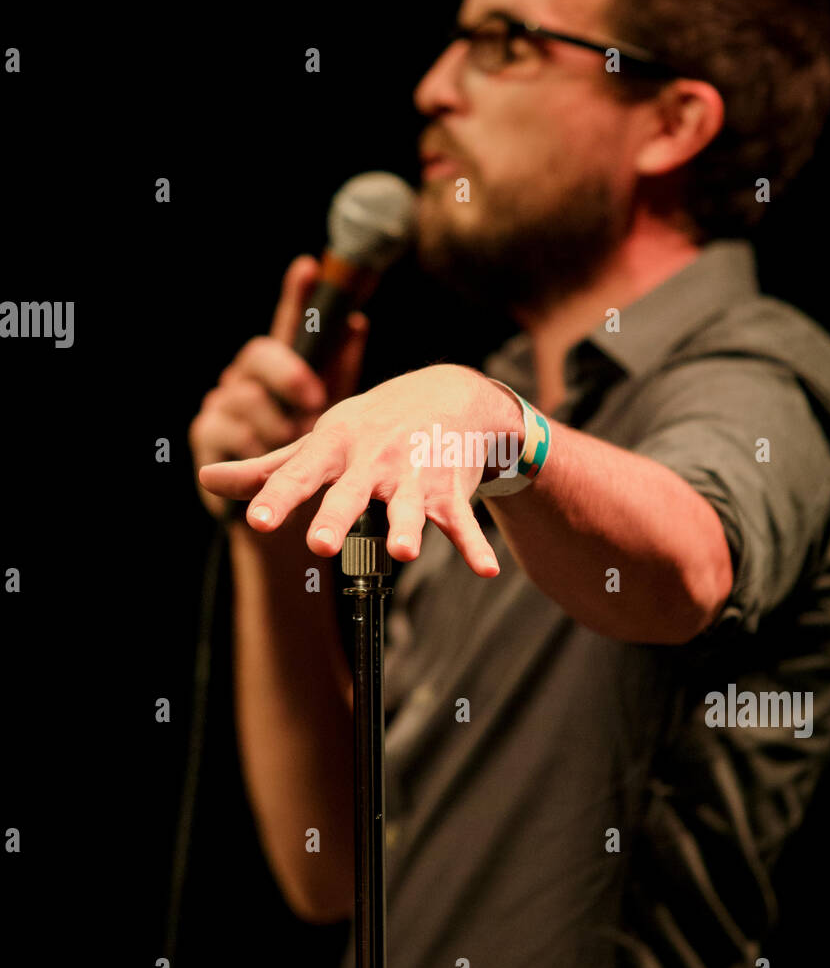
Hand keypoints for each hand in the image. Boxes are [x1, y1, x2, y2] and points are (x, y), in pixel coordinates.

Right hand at [188, 255, 368, 519]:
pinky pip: (230, 432)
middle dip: (288, 375)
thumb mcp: (336, 421)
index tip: (310, 267)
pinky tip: (267, 464)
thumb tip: (357, 324)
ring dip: (276, 426)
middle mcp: (247, 380)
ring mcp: (222, 406)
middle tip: (313, 400)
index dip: (295, 295)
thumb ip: (340, 372)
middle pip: (261, 355)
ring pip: (247, 397)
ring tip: (291, 449)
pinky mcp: (206, 437)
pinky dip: (255, 450)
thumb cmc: (314, 467)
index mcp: (280, 371)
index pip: (287, 324)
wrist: (284, 525)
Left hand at [197, 364, 515, 577]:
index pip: (298, 475)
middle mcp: (373, 461)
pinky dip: (474, 546)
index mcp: (335, 449)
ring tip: (404, 552)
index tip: (254, 520)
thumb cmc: (372, 427)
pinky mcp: (450, 492)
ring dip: (408, 529)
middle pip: (351, 493)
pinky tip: (485, 569)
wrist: (452, 398)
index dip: (276, 498)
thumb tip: (205, 478)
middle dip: (337, 517)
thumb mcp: (320, 441)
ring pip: (409, 507)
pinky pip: (462, 523)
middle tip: (320, 545)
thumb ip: (267, 468)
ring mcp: (414, 477)